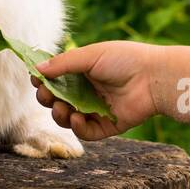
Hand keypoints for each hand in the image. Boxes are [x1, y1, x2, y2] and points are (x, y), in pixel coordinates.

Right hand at [30, 40, 159, 139]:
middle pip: (57, 100)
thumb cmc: (124, 59)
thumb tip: (36, 69)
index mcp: (82, 72)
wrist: (154, 77)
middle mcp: (86, 91)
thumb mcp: (90, 56)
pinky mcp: (106, 126)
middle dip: (47, 98)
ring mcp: (95, 109)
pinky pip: (86, 132)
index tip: (35, 79)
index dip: (43, 81)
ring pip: (68, 118)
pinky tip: (78, 118)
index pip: (55, 79)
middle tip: (46, 95)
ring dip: (59, 114)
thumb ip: (63, 64)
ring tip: (61, 108)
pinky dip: (78, 128)